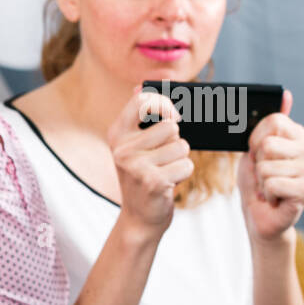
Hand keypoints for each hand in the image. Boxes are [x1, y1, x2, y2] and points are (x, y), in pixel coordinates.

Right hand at [107, 87, 194, 236]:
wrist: (139, 218)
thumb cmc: (142, 177)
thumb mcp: (135, 146)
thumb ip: (140, 118)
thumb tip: (141, 86)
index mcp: (117, 135)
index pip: (142, 100)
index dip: (164, 103)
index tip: (174, 116)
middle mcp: (122, 149)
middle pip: (171, 126)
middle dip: (175, 142)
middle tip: (161, 159)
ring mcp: (135, 166)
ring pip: (182, 146)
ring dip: (181, 159)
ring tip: (165, 171)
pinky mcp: (152, 181)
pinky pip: (186, 165)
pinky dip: (184, 174)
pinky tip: (169, 183)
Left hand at [236, 92, 303, 244]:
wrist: (260, 216)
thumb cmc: (256, 182)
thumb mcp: (254, 149)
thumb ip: (267, 124)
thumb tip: (286, 94)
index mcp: (298, 137)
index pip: (274, 120)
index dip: (256, 139)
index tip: (257, 153)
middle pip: (268, 143)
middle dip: (257, 162)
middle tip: (264, 174)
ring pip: (266, 166)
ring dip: (261, 181)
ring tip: (269, 187)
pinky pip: (273, 183)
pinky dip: (266, 193)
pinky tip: (274, 198)